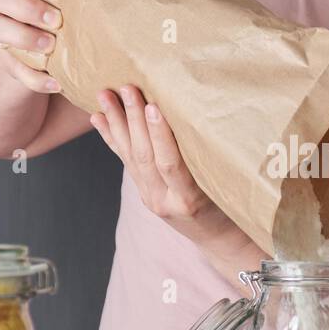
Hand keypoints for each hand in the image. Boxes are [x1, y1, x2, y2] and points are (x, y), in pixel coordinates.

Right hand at [0, 0, 62, 93]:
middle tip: (57, 19)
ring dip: (24, 38)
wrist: (51, 49)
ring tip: (50, 47)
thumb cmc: (69, 12)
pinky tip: (55, 82)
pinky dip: (33, 77)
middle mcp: (2, 0)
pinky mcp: (2, 57)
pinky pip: (11, 67)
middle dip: (27, 7)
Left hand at [91, 86, 242, 247]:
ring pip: (130, 156)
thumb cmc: (231, 212)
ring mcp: (151, 197)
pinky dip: (111, 138)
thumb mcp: (227, 191)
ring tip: (104, 95)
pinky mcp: (144, 193)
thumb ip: (211, 163)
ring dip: (117, 123)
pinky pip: (126, 162)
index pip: (170, 164)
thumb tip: (202, 120)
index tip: (154, 106)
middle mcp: (164, 200)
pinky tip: (98, 119)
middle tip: (127, 89)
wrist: (218, 240)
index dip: (160, 135)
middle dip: (133, 119)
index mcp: (190, 200)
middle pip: (144, 156)